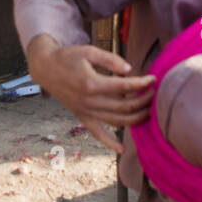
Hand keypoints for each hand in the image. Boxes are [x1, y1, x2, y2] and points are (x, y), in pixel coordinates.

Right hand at [26, 35, 156, 153]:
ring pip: (116, 121)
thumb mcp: (89, 51)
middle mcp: (89, 101)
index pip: (124, 87)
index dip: (142, 83)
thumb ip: (110, 59)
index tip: (153, 79)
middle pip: (124, 106)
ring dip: (136, 119)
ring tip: (150, 112)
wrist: (46, 68)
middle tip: (155, 93)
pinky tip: (121, 150)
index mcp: (92, 83)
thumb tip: (129, 70)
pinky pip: (97, 133)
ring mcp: (85, 111)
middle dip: (143, 101)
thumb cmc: (68, 57)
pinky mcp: (81, 116)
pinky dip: (109, 143)